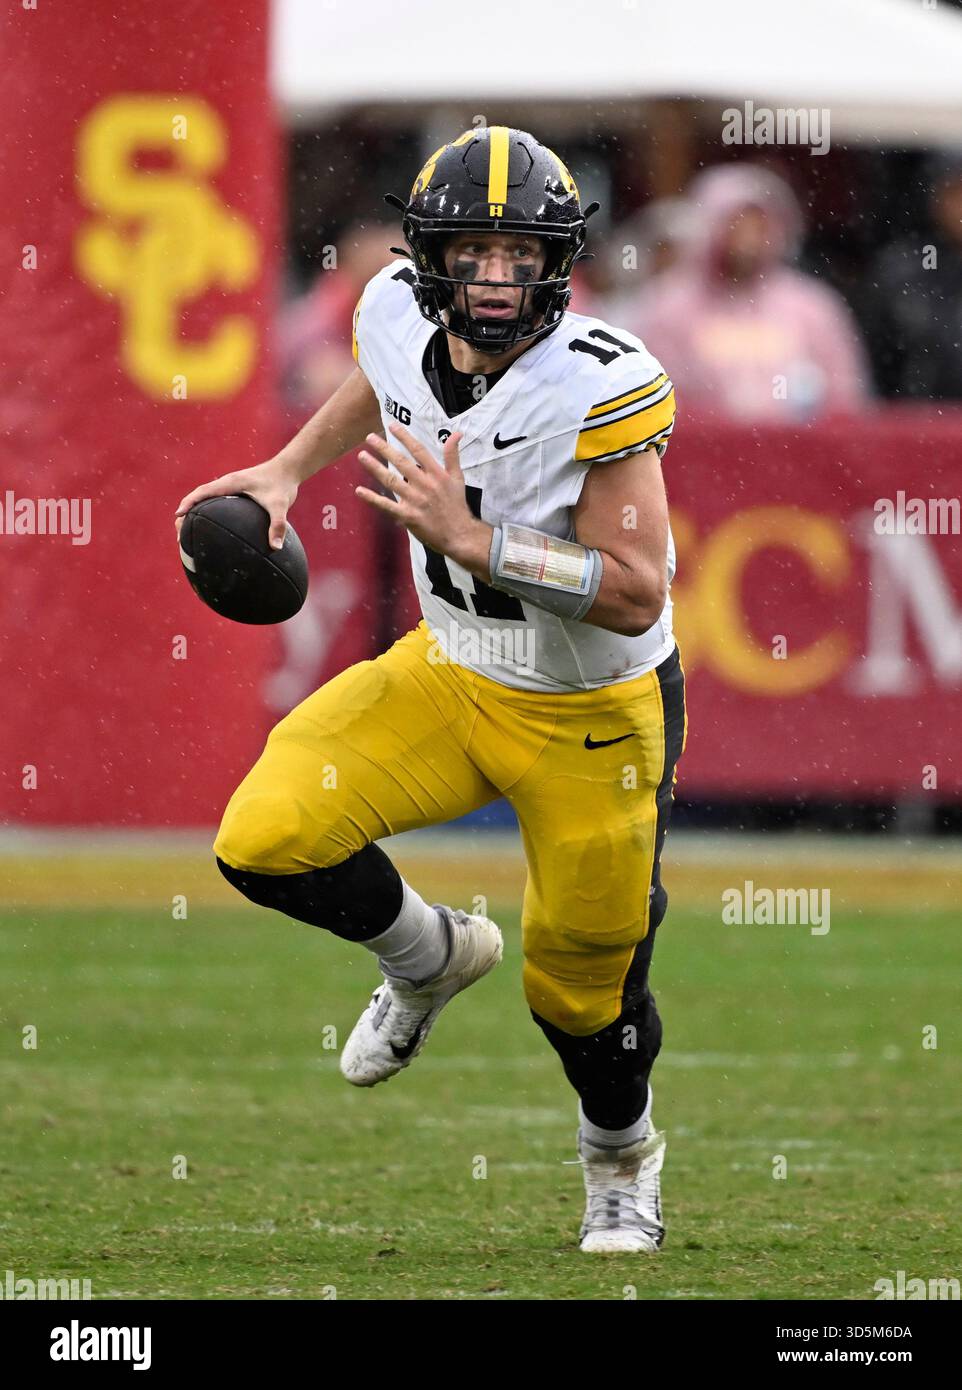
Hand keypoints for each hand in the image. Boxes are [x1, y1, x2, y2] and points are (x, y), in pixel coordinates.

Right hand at [174, 455, 299, 549]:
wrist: (288, 470)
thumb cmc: (282, 485)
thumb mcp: (281, 505)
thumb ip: (278, 525)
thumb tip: (275, 548)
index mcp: (231, 483)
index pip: (203, 491)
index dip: (189, 503)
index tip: (178, 515)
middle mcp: (227, 483)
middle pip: (199, 496)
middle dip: (186, 510)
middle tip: (178, 530)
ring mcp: (230, 487)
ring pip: (206, 498)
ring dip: (195, 511)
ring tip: (188, 531)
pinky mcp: (236, 491)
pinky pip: (217, 501)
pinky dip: (209, 512)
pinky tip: (212, 529)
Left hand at [355, 424, 489, 567]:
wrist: (459, 534)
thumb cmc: (457, 505)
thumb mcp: (458, 478)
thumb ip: (453, 455)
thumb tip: (456, 433)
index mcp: (437, 474)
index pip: (418, 450)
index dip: (405, 437)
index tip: (392, 426)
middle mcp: (424, 485)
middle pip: (401, 462)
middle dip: (384, 449)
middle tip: (370, 437)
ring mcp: (415, 501)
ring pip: (391, 480)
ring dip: (375, 467)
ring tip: (362, 456)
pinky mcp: (407, 516)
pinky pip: (386, 506)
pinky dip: (372, 499)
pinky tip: (359, 490)